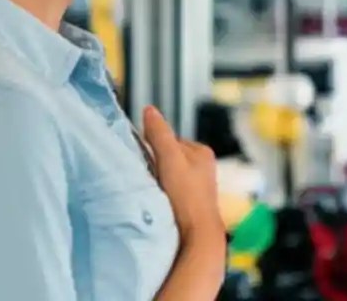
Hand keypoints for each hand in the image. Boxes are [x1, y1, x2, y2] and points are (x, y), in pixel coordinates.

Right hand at [141, 106, 223, 245]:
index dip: (154, 147)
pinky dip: (162, 194)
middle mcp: (204, 168)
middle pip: (169, 158)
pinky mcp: (191, 206)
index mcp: (202, 152)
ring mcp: (198, 188)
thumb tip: (149, 110)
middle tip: (147, 175)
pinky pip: (170, 192)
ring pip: (169, 176)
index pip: (170, 140)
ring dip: (158, 181)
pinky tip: (158, 202)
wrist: (198, 236)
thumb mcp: (170, 159)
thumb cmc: (187, 197)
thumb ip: (159, 134)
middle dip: (156, 164)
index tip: (143, 157)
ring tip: (152, 190)